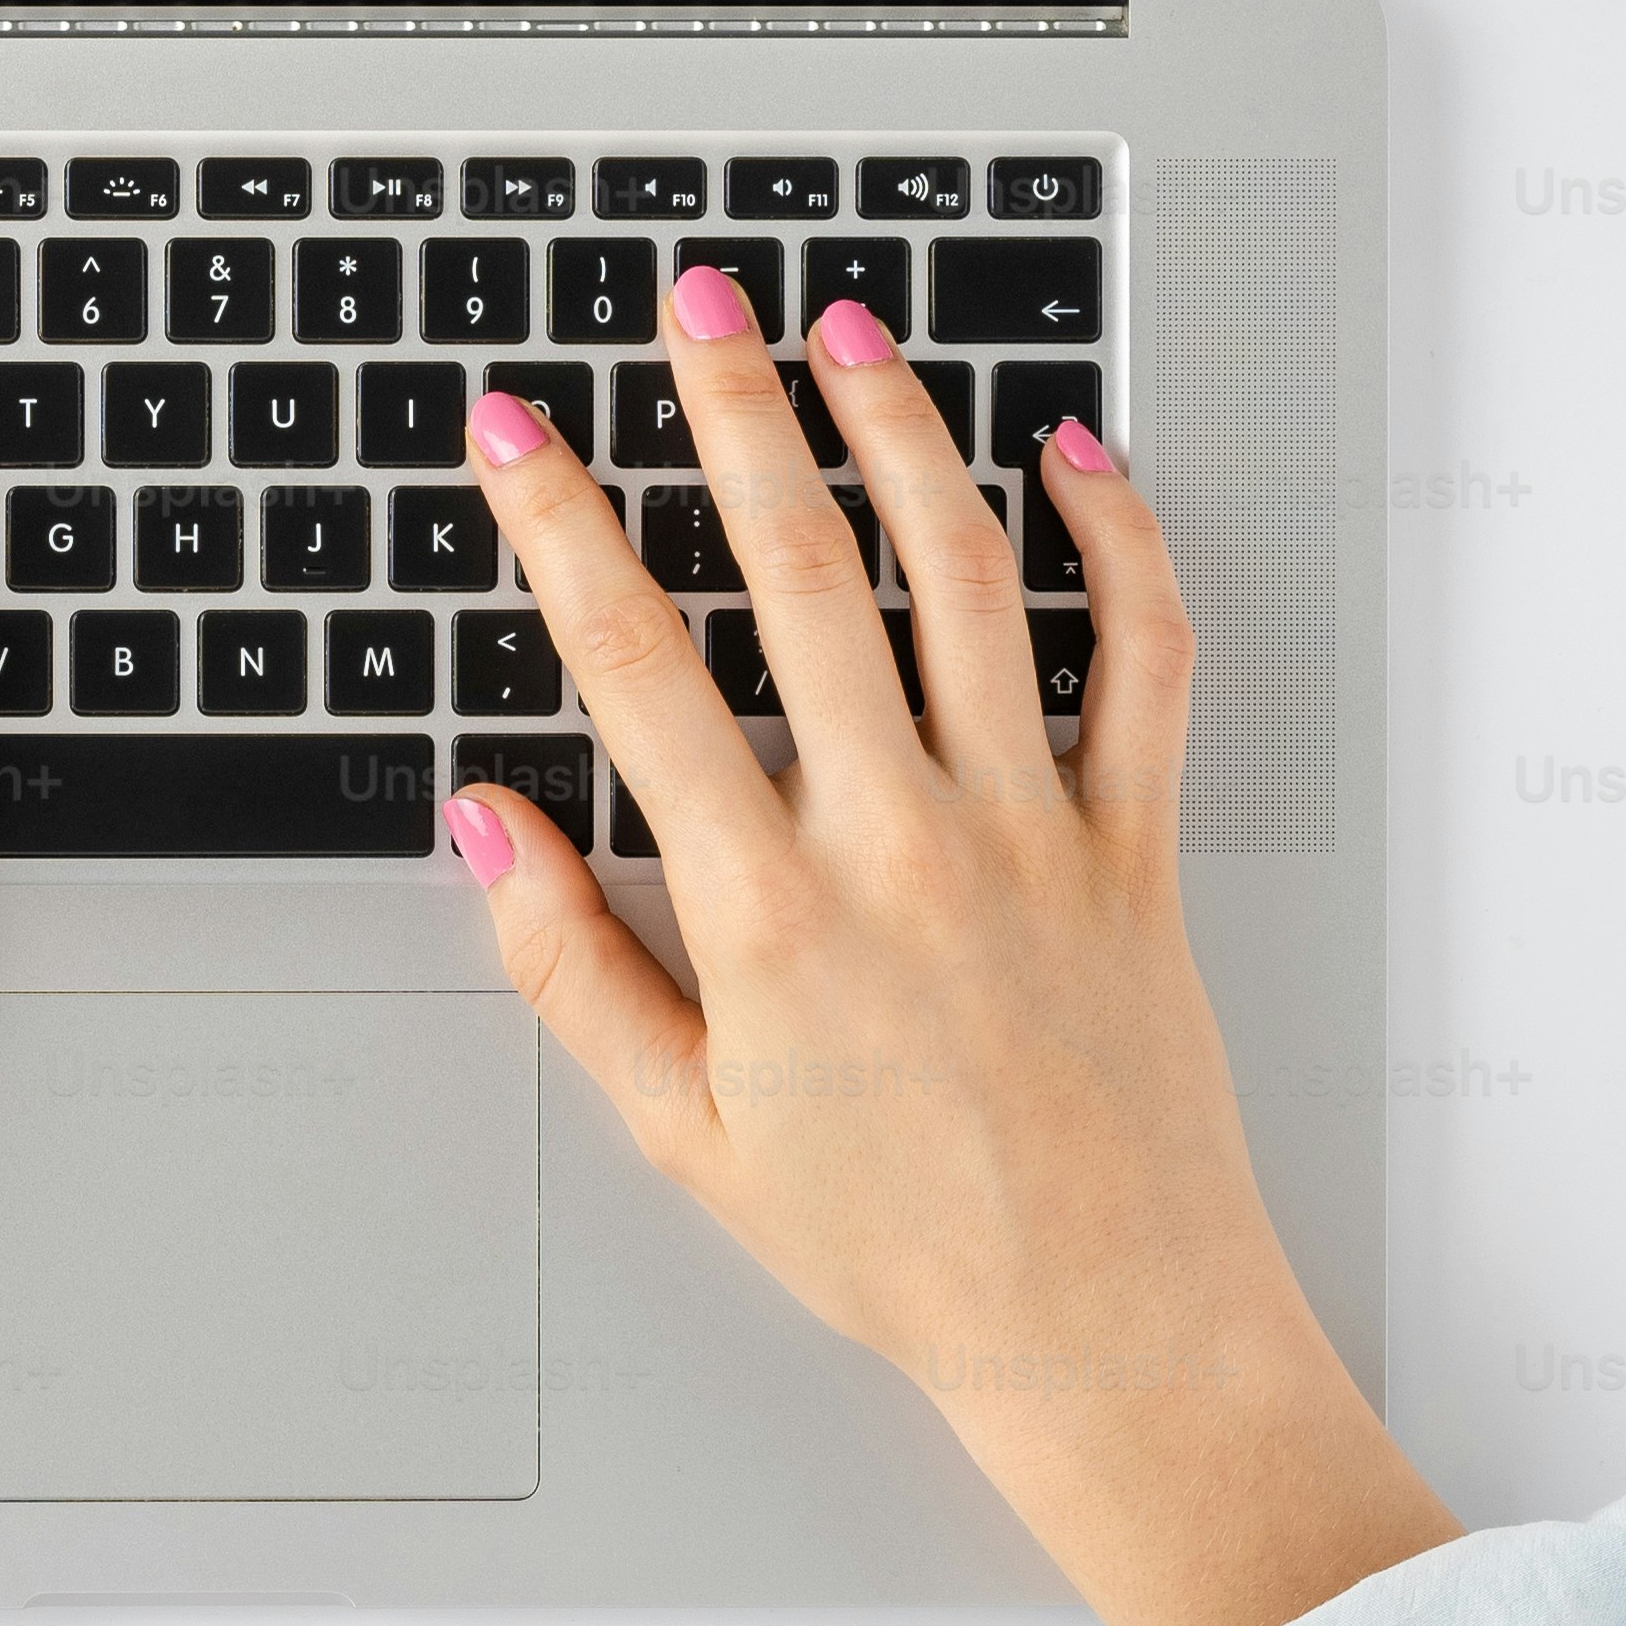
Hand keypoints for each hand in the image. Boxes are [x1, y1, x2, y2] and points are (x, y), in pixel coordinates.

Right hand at [443, 264, 1452, 1625]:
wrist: (1102, 1323)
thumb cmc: (893, 1243)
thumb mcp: (683, 1132)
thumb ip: (572, 964)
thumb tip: (484, 826)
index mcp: (765, 913)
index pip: (633, 665)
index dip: (558, 524)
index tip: (511, 433)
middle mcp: (897, 842)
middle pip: (797, 571)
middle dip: (731, 411)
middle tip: (693, 302)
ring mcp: (1028, 829)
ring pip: (963, 575)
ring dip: (901, 429)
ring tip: (849, 331)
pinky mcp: (1135, 842)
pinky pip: (1142, 658)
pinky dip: (1119, 542)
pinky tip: (1074, 454)